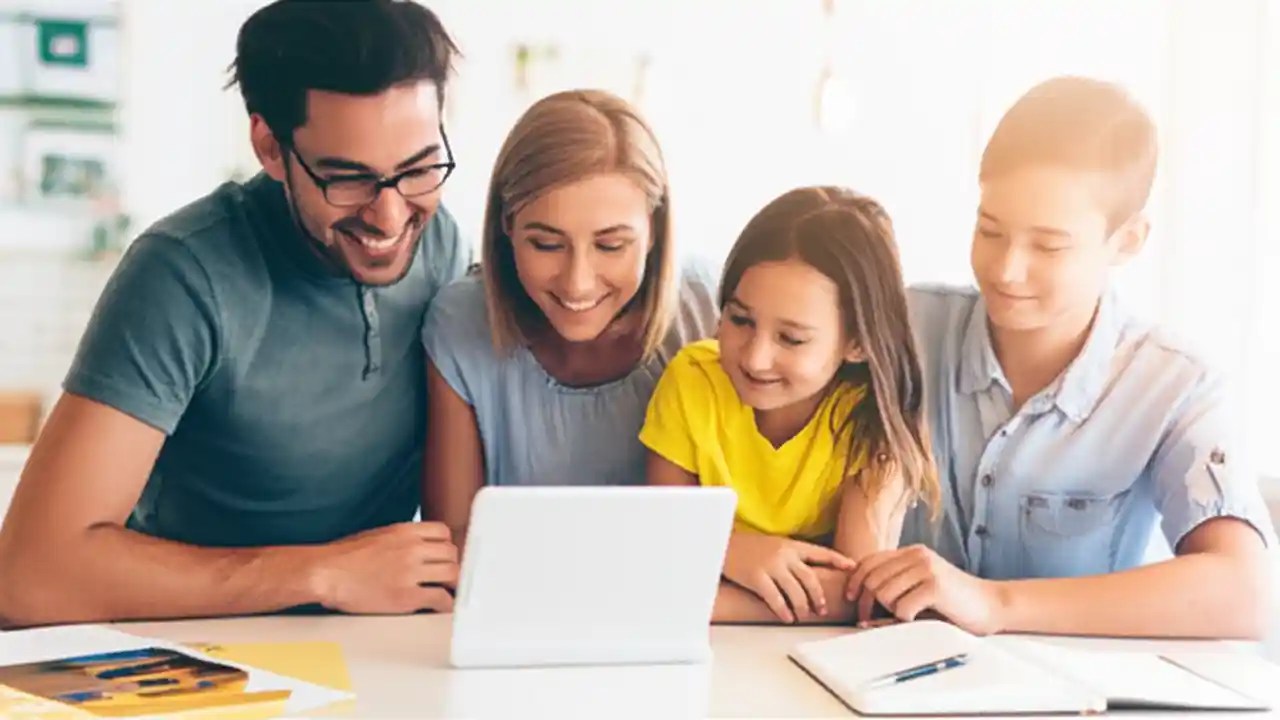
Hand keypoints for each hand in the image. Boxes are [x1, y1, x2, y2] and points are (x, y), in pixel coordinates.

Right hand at [309, 522, 458, 614]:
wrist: (326, 573)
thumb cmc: (343, 557)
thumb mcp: (377, 536)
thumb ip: (401, 539)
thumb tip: (415, 547)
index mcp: (404, 532)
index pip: (442, 532)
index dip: (446, 545)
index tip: (444, 556)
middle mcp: (411, 549)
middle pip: (451, 553)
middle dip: (452, 565)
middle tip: (449, 577)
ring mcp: (410, 572)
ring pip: (452, 574)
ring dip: (453, 584)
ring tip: (448, 592)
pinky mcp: (407, 596)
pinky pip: (440, 599)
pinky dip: (445, 604)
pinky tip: (441, 607)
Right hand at [723, 531, 857, 623]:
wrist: (721, 543)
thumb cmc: (747, 547)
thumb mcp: (773, 545)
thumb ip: (791, 556)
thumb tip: (807, 576)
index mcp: (790, 545)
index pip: (820, 552)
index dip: (837, 560)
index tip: (853, 567)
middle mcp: (784, 554)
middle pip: (810, 579)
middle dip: (818, 597)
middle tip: (822, 609)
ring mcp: (770, 566)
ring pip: (796, 592)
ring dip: (803, 607)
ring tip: (803, 616)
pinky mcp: (756, 577)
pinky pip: (776, 599)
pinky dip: (783, 611)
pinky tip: (787, 617)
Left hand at [845, 544, 1004, 634]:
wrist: (991, 605)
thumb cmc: (953, 602)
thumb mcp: (919, 588)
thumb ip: (894, 587)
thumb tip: (859, 608)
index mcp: (911, 552)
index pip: (869, 561)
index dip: (855, 580)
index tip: (850, 598)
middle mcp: (917, 555)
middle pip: (873, 578)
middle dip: (866, 602)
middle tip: (869, 618)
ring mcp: (927, 569)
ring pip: (885, 594)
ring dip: (890, 611)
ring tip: (908, 614)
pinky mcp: (936, 586)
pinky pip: (903, 608)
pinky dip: (906, 619)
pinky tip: (920, 617)